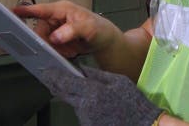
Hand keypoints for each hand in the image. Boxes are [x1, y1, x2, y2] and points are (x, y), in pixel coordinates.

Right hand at [13, 1, 119, 57]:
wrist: (106, 42)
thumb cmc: (101, 30)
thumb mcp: (90, 29)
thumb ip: (72, 31)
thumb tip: (55, 37)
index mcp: (62, 9)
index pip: (40, 9)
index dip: (25, 11)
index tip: (12, 12)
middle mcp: (57, 17)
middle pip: (40, 30)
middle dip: (48, 42)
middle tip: (61, 49)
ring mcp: (57, 28)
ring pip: (44, 41)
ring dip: (55, 49)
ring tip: (70, 50)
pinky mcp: (58, 38)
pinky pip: (50, 47)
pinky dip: (58, 52)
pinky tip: (69, 52)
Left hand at [41, 65, 162, 125]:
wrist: (142, 125)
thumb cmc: (133, 104)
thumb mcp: (118, 81)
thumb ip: (97, 74)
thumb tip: (82, 69)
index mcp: (92, 92)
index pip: (65, 82)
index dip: (53, 76)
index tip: (45, 70)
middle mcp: (85, 106)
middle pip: (62, 94)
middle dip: (54, 84)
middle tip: (48, 76)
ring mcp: (86, 118)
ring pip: (71, 102)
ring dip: (69, 94)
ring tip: (70, 85)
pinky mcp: (88, 125)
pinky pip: (80, 111)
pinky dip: (80, 104)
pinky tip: (87, 100)